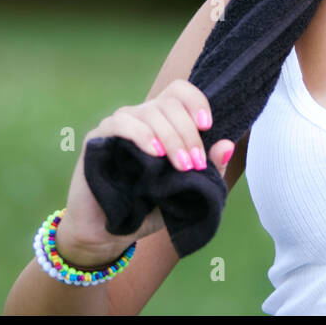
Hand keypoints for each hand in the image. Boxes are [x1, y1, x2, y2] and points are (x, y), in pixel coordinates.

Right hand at [56, 79, 234, 267]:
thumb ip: (209, 168)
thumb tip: (227, 145)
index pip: (180, 92)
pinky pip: (121, 124)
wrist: (112, 233)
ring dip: (171, 138)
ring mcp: (119, 124)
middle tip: (196, 165)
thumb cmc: (152, 206)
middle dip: (188, 134)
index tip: (208, 126)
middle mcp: (142, 116)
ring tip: (181, 167)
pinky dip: (142, 135)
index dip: (196, 102)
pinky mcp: (97, 138)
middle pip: (170, 103)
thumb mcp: (188, 189)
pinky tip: (154, 153)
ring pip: (149, 112)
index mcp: (164, 121)